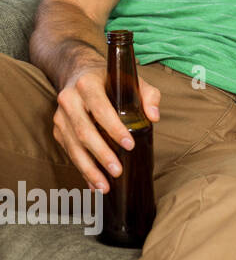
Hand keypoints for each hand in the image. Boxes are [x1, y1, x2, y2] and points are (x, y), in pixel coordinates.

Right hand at [52, 61, 160, 192]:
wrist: (79, 73)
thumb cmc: (112, 80)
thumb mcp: (134, 80)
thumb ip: (149, 95)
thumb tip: (154, 117)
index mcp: (87, 84)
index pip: (100, 108)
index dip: (114, 128)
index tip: (129, 145)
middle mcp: (69, 99)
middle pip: (83, 131)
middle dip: (101, 154)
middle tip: (118, 171)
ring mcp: (60, 116)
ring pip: (72, 146)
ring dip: (88, 168)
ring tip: (104, 185)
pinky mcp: (58, 130)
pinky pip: (69, 152)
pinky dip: (82, 169)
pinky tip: (93, 183)